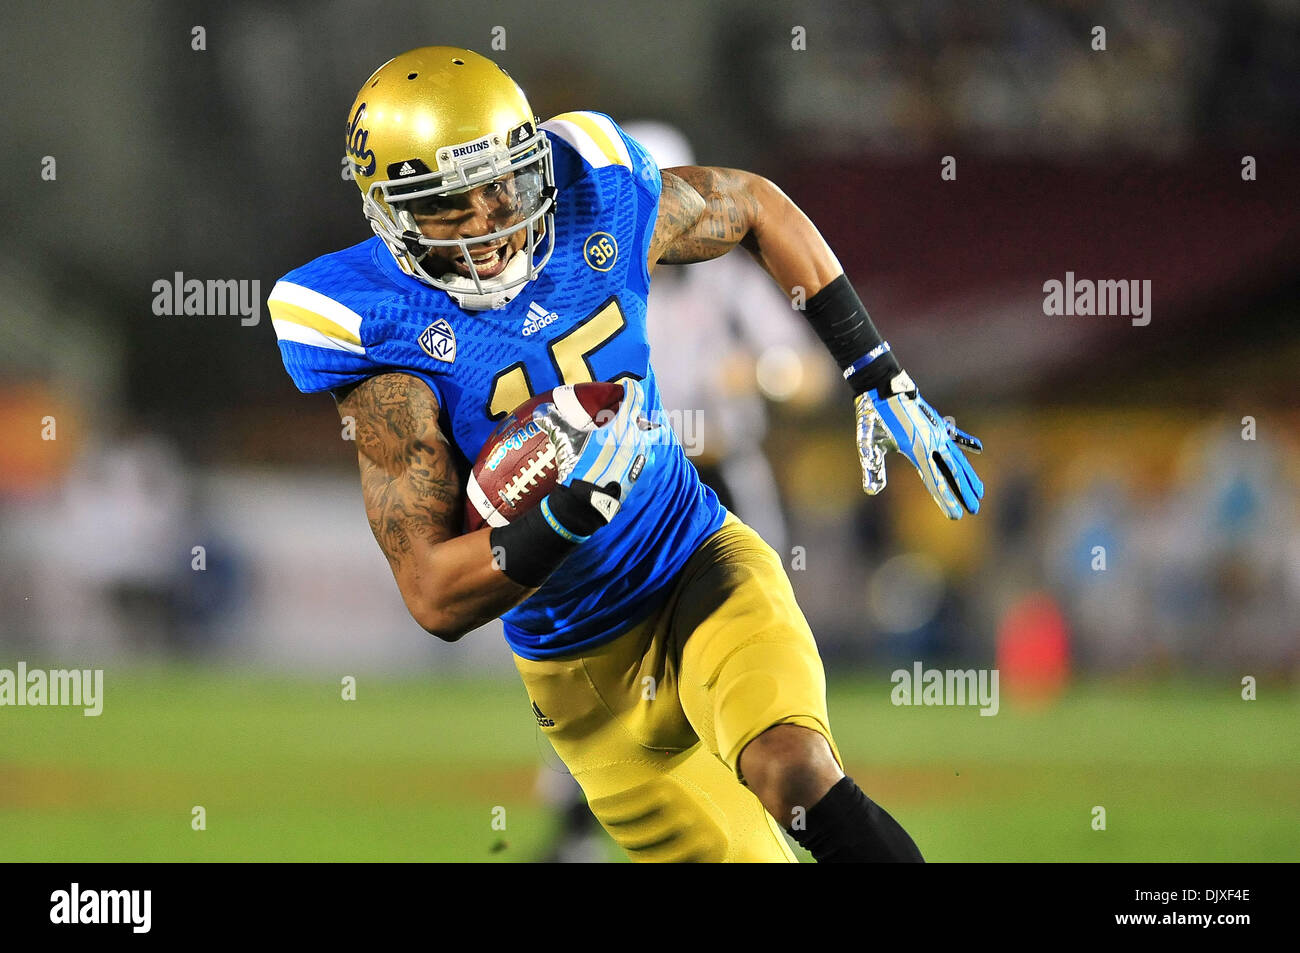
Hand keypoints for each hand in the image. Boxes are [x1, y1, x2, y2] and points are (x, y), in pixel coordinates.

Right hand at [551, 378, 657, 522]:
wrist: (589, 497)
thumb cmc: (580, 465)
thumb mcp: (566, 441)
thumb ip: (555, 422)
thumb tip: (540, 412)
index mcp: (622, 425)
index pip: (634, 397)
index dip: (631, 387)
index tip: (628, 385)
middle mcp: (636, 438)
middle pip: (652, 424)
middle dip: (646, 422)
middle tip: (635, 421)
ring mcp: (641, 456)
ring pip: (650, 443)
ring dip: (643, 439)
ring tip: (630, 441)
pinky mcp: (639, 473)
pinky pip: (643, 459)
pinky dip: (637, 456)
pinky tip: (625, 459)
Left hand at [855, 371, 982, 518]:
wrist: (881, 384)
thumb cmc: (872, 414)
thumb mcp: (867, 442)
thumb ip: (872, 466)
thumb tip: (871, 492)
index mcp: (917, 449)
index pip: (935, 480)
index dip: (946, 500)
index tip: (956, 515)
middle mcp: (932, 441)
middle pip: (952, 472)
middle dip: (963, 492)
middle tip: (975, 510)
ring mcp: (936, 431)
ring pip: (957, 458)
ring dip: (968, 475)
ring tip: (980, 491)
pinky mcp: (935, 424)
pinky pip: (954, 437)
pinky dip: (966, 442)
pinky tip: (979, 448)